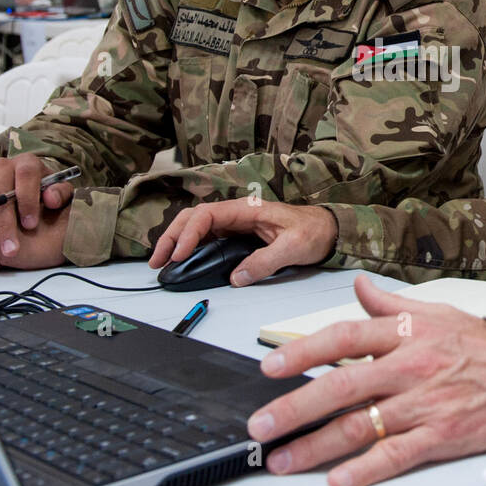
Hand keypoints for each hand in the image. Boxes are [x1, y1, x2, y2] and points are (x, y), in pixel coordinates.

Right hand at [0, 154, 74, 272]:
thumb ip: (60, 194)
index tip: (31, 225)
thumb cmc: (41, 194)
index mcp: (25, 163)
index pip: (26, 175)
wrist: (21, 190)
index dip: (28, 199)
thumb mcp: (58, 194)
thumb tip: (51, 198)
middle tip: (9, 248)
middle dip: (3, 223)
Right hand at [148, 199, 336, 285]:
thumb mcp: (294, 247)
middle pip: (193, 218)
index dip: (189, 233)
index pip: (207, 215)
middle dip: (172, 236)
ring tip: (162, 261)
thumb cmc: (314, 230)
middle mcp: (236, 213)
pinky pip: (207, 239)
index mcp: (247, 209)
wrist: (328, 230)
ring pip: (196, 228)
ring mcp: (235, 224)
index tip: (180, 254)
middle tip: (158, 260)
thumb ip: (265, 261)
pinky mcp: (237, 236)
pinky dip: (190, 248)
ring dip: (176, 242)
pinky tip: (182, 261)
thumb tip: (237, 277)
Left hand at [247, 275, 485, 485]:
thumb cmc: (483, 345)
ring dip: (317, 446)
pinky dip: (365, 470)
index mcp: (405, 332)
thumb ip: (390, 302)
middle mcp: (410, 366)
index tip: (269, 367)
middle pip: (342, 387)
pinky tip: (338, 480)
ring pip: (361, 426)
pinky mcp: (441, 434)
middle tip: (262, 425)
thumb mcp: (436, 311)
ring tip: (284, 459)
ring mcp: (424, 403)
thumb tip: (358, 286)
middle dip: (295, 408)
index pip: (343, 338)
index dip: (303, 352)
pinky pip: (396, 455)